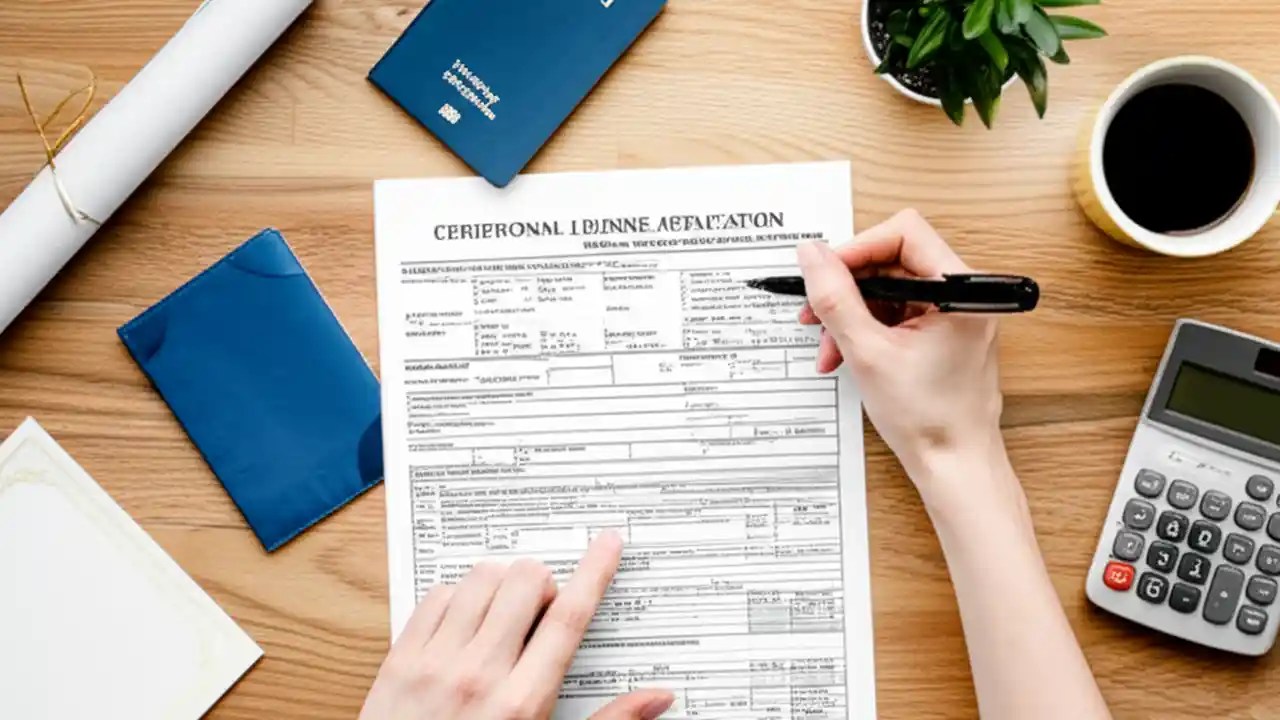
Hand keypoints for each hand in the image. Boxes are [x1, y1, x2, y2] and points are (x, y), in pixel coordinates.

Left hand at [359, 531, 673, 719]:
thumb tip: (658, 699)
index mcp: (523, 703)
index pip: (568, 619)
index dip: (594, 574)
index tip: (607, 545)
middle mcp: (479, 675)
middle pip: (525, 583)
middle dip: (542, 583)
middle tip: (541, 610)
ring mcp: (435, 663)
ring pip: (480, 578)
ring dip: (501, 584)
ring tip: (503, 614)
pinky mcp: (401, 660)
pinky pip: (436, 596)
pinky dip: (457, 597)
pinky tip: (466, 622)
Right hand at [796, 209, 1004, 501]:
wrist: (954, 466)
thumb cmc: (930, 419)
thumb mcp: (867, 352)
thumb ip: (835, 298)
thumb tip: (812, 255)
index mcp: (960, 290)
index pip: (905, 233)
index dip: (857, 249)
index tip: (824, 272)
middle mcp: (964, 295)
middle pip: (893, 262)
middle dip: (848, 289)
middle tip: (815, 311)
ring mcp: (954, 315)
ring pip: (890, 291)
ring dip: (851, 315)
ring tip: (828, 346)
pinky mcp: (943, 333)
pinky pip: (898, 315)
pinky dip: (867, 331)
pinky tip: (844, 355)